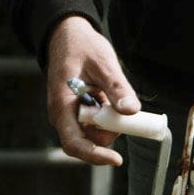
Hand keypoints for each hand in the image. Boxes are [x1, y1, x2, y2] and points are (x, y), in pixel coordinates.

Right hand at [46, 16, 140, 165]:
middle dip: (109, 132)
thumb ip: (117, 88)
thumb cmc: (82, 47)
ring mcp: (71, 116)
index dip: (95, 155)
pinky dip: (109, 117)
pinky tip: (107, 96)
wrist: (69, 35)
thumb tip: (131, 111)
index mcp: (62, 105)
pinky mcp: (81, 114)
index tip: (117, 159)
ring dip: (111, 122)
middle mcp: (63, 115)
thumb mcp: (104, 64)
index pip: (75, 143)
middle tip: (122, 110)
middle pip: (88, 142)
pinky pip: (98, 125)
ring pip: (96, 134)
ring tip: (110, 93)